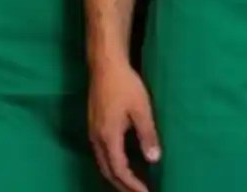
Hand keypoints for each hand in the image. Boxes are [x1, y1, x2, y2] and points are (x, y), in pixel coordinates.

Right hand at [89, 62, 160, 191]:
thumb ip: (148, 135)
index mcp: (108, 137)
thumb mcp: (142, 110)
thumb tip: (154, 159)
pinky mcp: (93, 126)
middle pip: (108, 171)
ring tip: (132, 185)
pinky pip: (101, 154)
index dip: (132, 185)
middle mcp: (96, 139)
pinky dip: (112, 165)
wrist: (105, 66)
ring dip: (116, 176)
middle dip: (123, 186)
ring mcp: (92, 132)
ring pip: (102, 163)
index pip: (119, 170)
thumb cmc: (126, 85)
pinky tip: (122, 164)